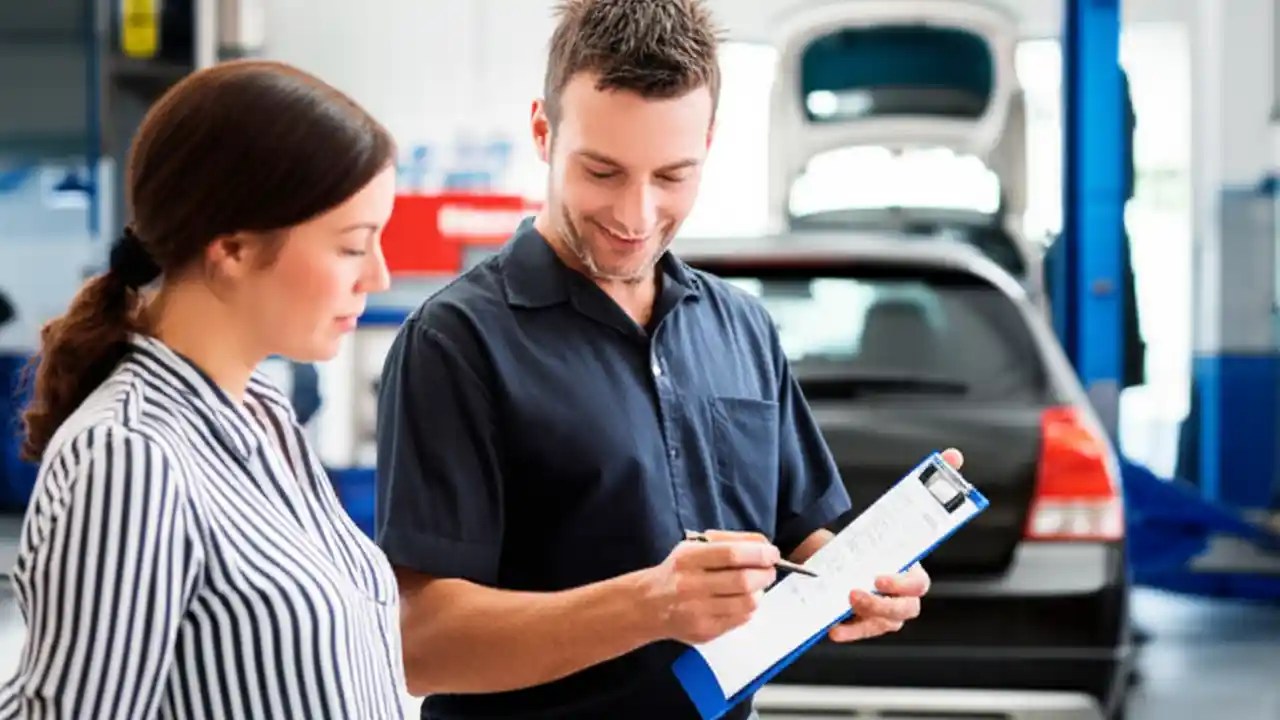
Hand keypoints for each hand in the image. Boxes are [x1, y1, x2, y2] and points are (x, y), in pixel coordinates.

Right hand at [643, 530, 778, 644]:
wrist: (648, 605)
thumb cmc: (678, 571)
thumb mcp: (694, 546)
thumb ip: (729, 541)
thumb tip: (764, 545)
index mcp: (688, 559)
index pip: (732, 554)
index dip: (759, 553)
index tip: (772, 553)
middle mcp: (691, 586)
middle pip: (744, 581)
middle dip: (765, 573)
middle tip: (769, 569)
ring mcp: (698, 612)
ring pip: (747, 603)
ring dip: (759, 592)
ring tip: (755, 585)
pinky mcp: (706, 632)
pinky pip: (741, 619)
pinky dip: (748, 607)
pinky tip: (740, 600)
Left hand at [827, 447, 961, 642]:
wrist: (843, 553)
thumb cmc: (875, 536)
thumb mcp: (890, 510)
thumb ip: (926, 485)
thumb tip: (954, 455)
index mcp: (911, 570)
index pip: (919, 583)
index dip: (903, 583)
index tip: (882, 576)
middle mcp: (903, 595)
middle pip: (906, 609)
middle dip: (883, 603)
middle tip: (856, 591)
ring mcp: (886, 611)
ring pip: (886, 622)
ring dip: (866, 617)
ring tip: (843, 603)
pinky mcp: (866, 621)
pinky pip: (862, 631)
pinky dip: (850, 632)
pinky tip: (834, 629)